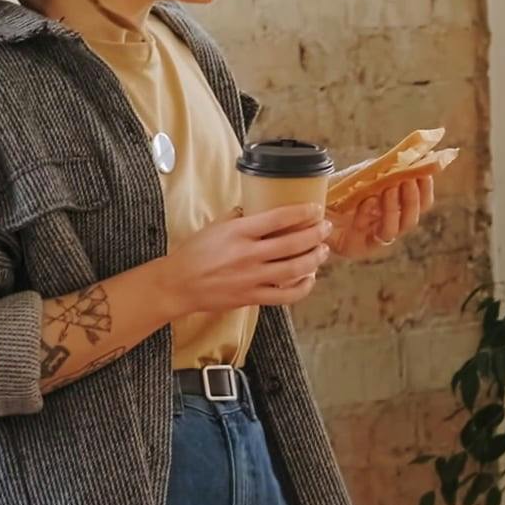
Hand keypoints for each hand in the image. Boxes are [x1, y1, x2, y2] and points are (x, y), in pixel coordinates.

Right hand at [170, 205, 329, 310]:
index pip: (278, 218)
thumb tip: (259, 207)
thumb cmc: (195, 253)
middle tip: (326, 228)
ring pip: (294, 269)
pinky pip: (285, 295)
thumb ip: (239, 217)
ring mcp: (251, 277)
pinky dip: (303, 288)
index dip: (302, 212)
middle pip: (292, 243)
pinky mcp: (252, 297)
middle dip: (316, 234)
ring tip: (323, 250)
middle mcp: (247, 254)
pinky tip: (310, 278)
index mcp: (238, 232)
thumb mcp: (216, 226)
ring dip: (314, 259)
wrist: (179, 284)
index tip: (315, 208)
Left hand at [325, 150, 451, 259]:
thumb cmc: (336, 188)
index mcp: (394, 206)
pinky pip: (372, 236)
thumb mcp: (364, 174)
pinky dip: (371, 215)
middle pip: (412, 218)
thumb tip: (412, 157)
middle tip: (407, 181)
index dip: (425, 189)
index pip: (420, 203)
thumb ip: (386, 169)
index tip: (425, 172)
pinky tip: (367, 201)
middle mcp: (387, 224)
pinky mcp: (358, 248)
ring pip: (397, 229)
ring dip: (395, 208)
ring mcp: (374, 237)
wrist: (308, 201)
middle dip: (412, 199)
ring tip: (388, 189)